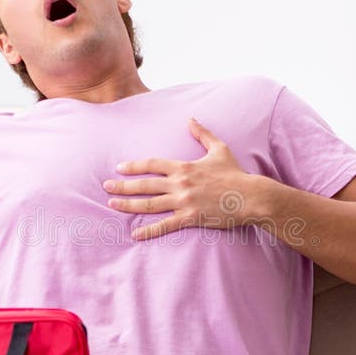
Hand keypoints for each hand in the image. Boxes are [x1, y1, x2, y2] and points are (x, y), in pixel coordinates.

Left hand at [102, 117, 253, 239]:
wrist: (250, 196)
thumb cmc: (235, 173)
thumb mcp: (219, 149)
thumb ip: (202, 134)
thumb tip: (191, 119)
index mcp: (184, 167)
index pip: (152, 164)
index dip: (134, 166)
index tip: (119, 168)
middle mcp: (180, 183)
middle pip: (145, 184)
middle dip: (123, 185)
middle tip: (106, 186)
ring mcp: (183, 201)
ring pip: (149, 204)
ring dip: (128, 204)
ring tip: (112, 204)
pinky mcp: (190, 218)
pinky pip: (165, 225)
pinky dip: (149, 231)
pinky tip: (135, 235)